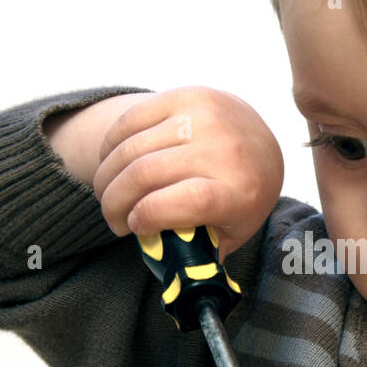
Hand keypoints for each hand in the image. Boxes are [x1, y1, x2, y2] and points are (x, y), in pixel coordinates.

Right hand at [92, 86, 283, 258]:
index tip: (133, 228)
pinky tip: (109, 162)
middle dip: (115, 202)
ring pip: (132, 148)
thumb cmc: (241, 195)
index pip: (187, 201)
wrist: (261, 140)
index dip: (149, 216)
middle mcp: (225, 148)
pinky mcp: (187, 95)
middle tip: (111, 218)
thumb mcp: (233, 230)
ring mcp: (205, 117)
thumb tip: (169, 271)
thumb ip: (203, 251)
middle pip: (148, 174)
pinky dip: (111, 145)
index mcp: (241, 189)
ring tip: (106, 194)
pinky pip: (132, 119)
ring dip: (107, 176)